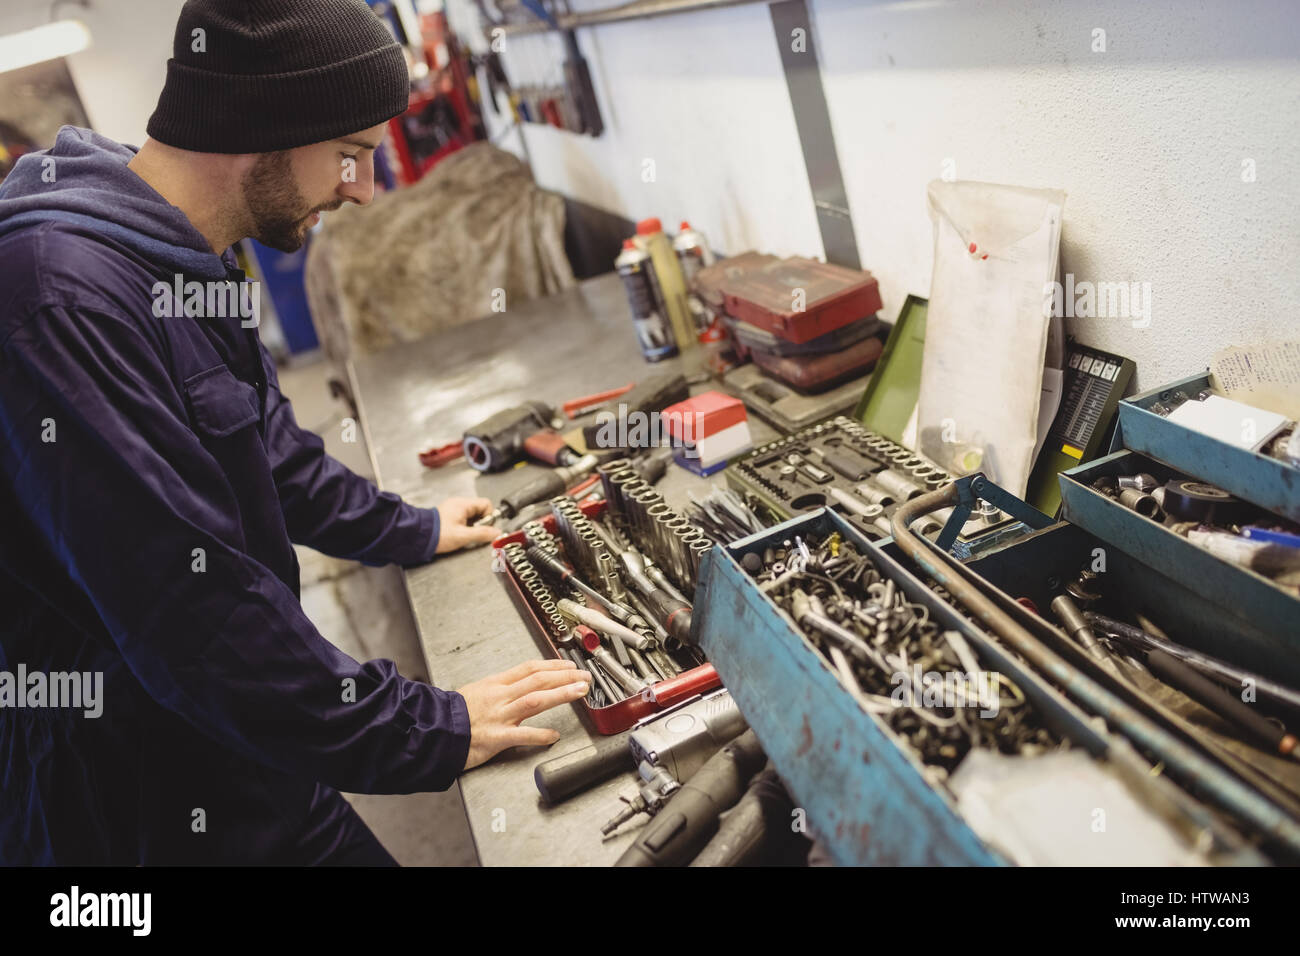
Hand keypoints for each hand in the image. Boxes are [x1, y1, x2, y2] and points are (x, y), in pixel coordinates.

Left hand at [435, 496, 499, 552]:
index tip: (484, 528)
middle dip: (480, 522)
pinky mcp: (449, 515)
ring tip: (464, 534)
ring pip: (472, 515)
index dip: (488, 516)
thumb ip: (482, 534)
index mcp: (463, 504)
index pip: (486, 504)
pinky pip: (463, 518)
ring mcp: (453, 508)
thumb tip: (497, 532)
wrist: (419, 536)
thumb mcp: (463, 536)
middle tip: (473, 532)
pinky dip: (464, 525)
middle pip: (479, 509)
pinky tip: (458, 533)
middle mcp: (458, 503)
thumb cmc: (438, 534)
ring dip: (472, 525)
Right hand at [456, 659, 591, 770]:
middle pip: (538, 680)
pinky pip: (522, 735)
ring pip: (535, 700)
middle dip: (565, 676)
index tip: (570, 665)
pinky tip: (554, 736)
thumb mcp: (475, 691)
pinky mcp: (495, 738)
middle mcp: (500, 697)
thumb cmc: (452, 714)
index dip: (553, 665)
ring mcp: (499, 716)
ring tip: (580, 692)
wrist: (431, 729)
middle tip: (585, 676)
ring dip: (560, 694)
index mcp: (495, 684)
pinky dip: (540, 735)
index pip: (530, 669)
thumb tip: (518, 686)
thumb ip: (498, 689)